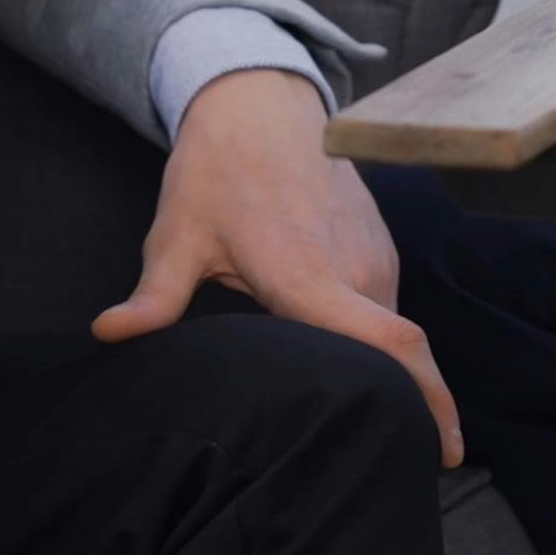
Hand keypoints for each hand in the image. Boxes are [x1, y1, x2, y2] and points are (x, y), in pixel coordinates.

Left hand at [93, 69, 463, 466]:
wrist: (259, 102)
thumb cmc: (215, 171)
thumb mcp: (176, 236)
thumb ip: (153, 299)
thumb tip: (106, 334)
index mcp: (310, 275)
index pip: (390, 345)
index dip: (429, 400)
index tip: (449, 452)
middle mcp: (357, 269)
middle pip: (389, 358)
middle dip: (390, 406)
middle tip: (356, 446)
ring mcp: (376, 255)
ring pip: (386, 332)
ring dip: (372, 369)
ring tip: (335, 402)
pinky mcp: (379, 245)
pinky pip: (383, 307)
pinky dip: (367, 338)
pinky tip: (332, 354)